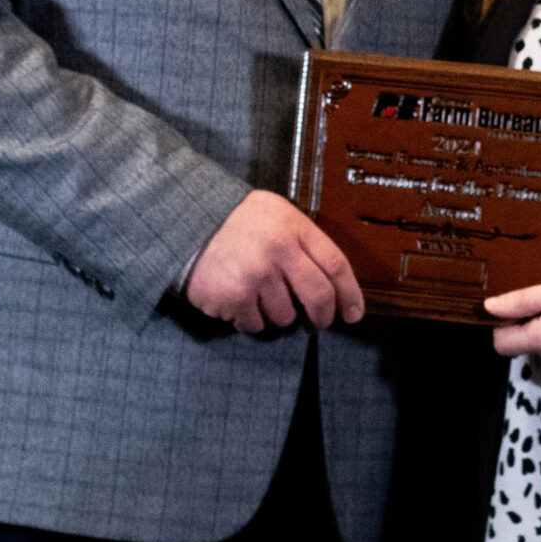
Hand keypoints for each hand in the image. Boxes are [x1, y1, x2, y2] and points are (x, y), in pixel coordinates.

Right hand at [184, 191, 364, 333]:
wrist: (187, 223)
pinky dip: (252, 320)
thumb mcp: (277, 215)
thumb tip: (334, 289)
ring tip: (261, 297)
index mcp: (293, 226)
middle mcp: (278, 250)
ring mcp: (255, 275)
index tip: (353, 314)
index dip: (350, 294)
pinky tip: (241, 302)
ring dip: (279, 315)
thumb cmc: (239, 224)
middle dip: (322, 317)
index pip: (335, 264)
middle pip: (318, 296)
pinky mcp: (233, 298)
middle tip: (318, 323)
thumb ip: (304, 243)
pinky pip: (257, 325)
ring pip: (286, 317)